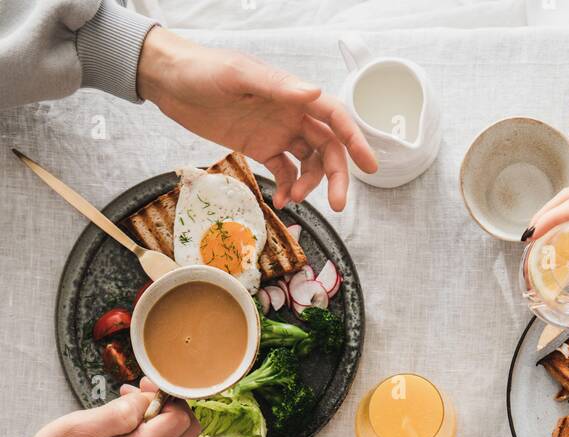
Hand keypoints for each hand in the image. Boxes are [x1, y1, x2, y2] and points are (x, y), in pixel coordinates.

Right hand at [11, 378, 199, 436]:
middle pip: (186, 432)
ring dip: (158, 416)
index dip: (167, 397)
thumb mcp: (78, 429)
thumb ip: (118, 414)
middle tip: (139, 391)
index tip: (144, 386)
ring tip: (126, 402)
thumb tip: (147, 401)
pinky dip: (150, 430)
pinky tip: (125, 421)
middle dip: (168, 404)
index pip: (180, 421)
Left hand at [137, 29, 377, 211]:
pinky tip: (282, 200)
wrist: (171, 81)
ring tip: (294, 199)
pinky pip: (284, 171)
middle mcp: (290, 113)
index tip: (369, 166)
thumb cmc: (203, 70)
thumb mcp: (239, 76)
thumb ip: (278, 87)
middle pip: (327, 147)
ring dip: (309, 184)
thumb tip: (314, 94)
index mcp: (292, 94)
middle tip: (338, 205)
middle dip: (336, 176)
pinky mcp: (259, 147)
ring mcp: (276, 131)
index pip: (333, 117)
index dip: (354, 140)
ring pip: (308, 162)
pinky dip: (288, 187)